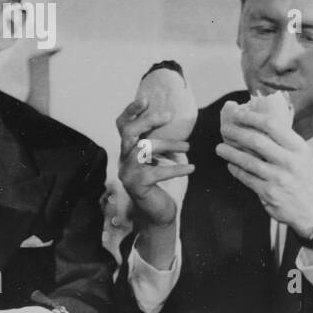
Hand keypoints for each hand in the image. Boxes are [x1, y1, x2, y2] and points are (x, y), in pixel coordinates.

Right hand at [116, 97, 193, 228]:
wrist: (157, 213)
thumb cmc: (160, 183)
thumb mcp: (159, 158)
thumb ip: (159, 141)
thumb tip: (171, 117)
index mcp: (127, 150)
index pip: (122, 125)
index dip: (131, 111)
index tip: (146, 99)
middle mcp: (123, 159)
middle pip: (129, 133)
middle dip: (148, 121)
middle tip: (168, 116)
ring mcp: (127, 172)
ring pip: (144, 149)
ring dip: (168, 145)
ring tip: (187, 148)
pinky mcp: (136, 185)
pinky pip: (157, 172)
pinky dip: (176, 169)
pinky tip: (191, 169)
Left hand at [216, 108, 312, 232]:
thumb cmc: (306, 179)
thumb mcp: (303, 157)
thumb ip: (285, 143)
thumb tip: (258, 126)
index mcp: (299, 148)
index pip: (272, 125)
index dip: (252, 117)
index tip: (239, 114)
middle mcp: (290, 161)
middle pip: (256, 140)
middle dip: (236, 133)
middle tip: (225, 129)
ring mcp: (278, 178)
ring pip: (247, 160)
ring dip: (230, 152)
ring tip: (220, 148)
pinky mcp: (268, 193)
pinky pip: (246, 177)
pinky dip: (236, 170)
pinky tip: (231, 164)